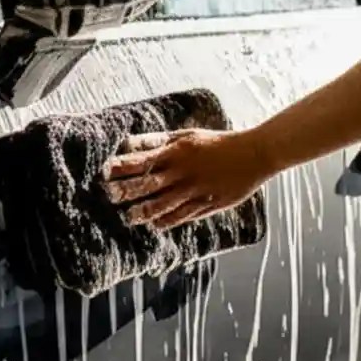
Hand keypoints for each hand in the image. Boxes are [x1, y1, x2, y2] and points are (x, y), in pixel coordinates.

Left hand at [102, 128, 279, 229]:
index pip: (144, 159)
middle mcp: (184, 172)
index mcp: (178, 152)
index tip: (106, 171)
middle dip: (128, 190)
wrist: (254, 154)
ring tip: (129, 217)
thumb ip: (158, 141)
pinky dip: (169, 221)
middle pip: (150, 183)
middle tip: (110, 196)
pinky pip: (184, 215)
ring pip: (165, 203)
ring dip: (145, 211)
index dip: (124, 166)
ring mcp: (196, 190)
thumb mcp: (187, 135)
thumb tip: (130, 143)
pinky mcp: (208, 203)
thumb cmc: (217, 142)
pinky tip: (155, 225)